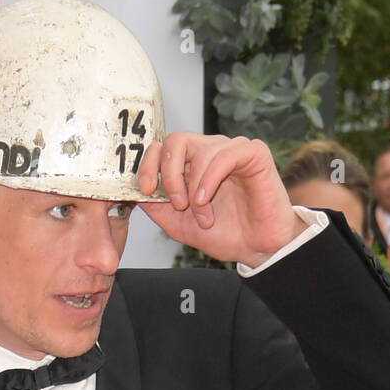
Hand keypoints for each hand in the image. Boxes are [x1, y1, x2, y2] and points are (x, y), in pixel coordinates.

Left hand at [137, 132, 307, 266]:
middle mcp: (210, 152)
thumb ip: (156, 205)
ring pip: (199, 151)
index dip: (148, 165)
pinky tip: (207, 201)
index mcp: (191, 164)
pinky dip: (209, 180)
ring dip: (194, 190)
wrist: (257, 249)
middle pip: (175, 140)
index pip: (161, 147)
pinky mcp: (254, 153)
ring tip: (203, 216)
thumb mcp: (178, 224)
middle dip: (168, 174)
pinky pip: (224, 155)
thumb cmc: (224, 234)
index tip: (146, 189)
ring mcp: (232, 150)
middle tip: (176, 203)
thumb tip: (132, 190)